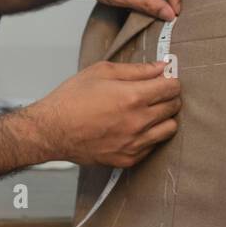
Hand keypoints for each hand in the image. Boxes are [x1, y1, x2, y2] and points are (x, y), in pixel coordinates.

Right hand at [26, 60, 181, 166]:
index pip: (172, 88)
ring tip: (149, 111)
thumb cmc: (71, 99)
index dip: (171, 80)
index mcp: (132, 97)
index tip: (165, 78)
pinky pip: (153, 146)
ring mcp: (134, 143)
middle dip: (169, 96)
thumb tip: (160, 67)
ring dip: (164, 117)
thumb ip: (136, 70)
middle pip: (174, 107)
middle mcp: (138, 122)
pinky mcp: (128, 158)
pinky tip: (136, 127)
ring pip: (169, 129)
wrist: (51, 130)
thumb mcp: (101, 72)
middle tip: (156, 92)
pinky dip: (150, 135)